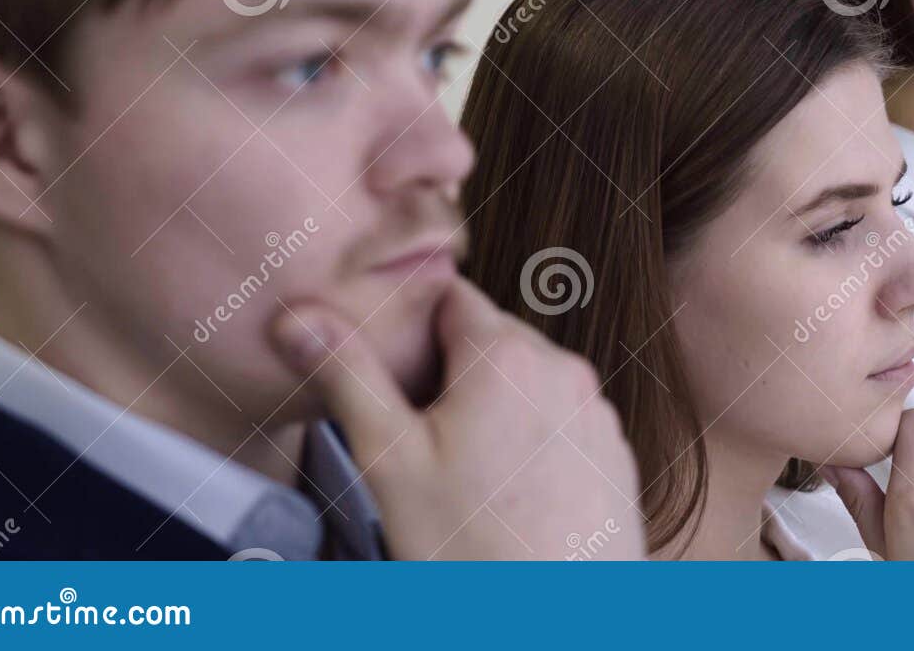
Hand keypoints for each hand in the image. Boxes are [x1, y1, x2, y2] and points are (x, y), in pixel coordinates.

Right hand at [269, 277, 644, 559]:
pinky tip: (508, 495)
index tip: (394, 375)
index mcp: (507, 355)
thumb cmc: (473, 553)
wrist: (556, 628)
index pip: (450, 296)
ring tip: (464, 476)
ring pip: (529, 382)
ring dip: (494, 407)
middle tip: (420, 439)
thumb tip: (299, 316)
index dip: (413, 329)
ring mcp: (597, 411)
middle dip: (452, 372)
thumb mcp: (390, 460)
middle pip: (492, 339)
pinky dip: (534, 440)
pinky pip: (563, 422)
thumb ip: (347, 375)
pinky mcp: (614, 452)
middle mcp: (565, 369)